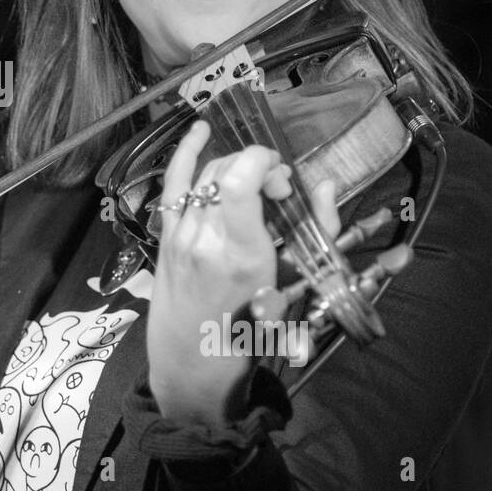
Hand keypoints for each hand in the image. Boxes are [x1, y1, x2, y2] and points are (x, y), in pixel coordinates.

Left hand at [146, 119, 340, 426]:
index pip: (239, 181)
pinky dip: (186, 153)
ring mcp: (181, 235)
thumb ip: (315, 232)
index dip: (262, 161)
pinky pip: (174, 183)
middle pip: (227, 172)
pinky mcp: (167, 235)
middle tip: (276, 190)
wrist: (194, 360)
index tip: (283, 176)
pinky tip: (200, 130)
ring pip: (206, 174)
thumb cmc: (250, 329)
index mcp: (242, 254)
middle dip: (257, 167)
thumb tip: (324, 185)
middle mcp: (206, 239)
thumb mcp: (293, 287)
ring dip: (234, 165)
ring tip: (254, 180)